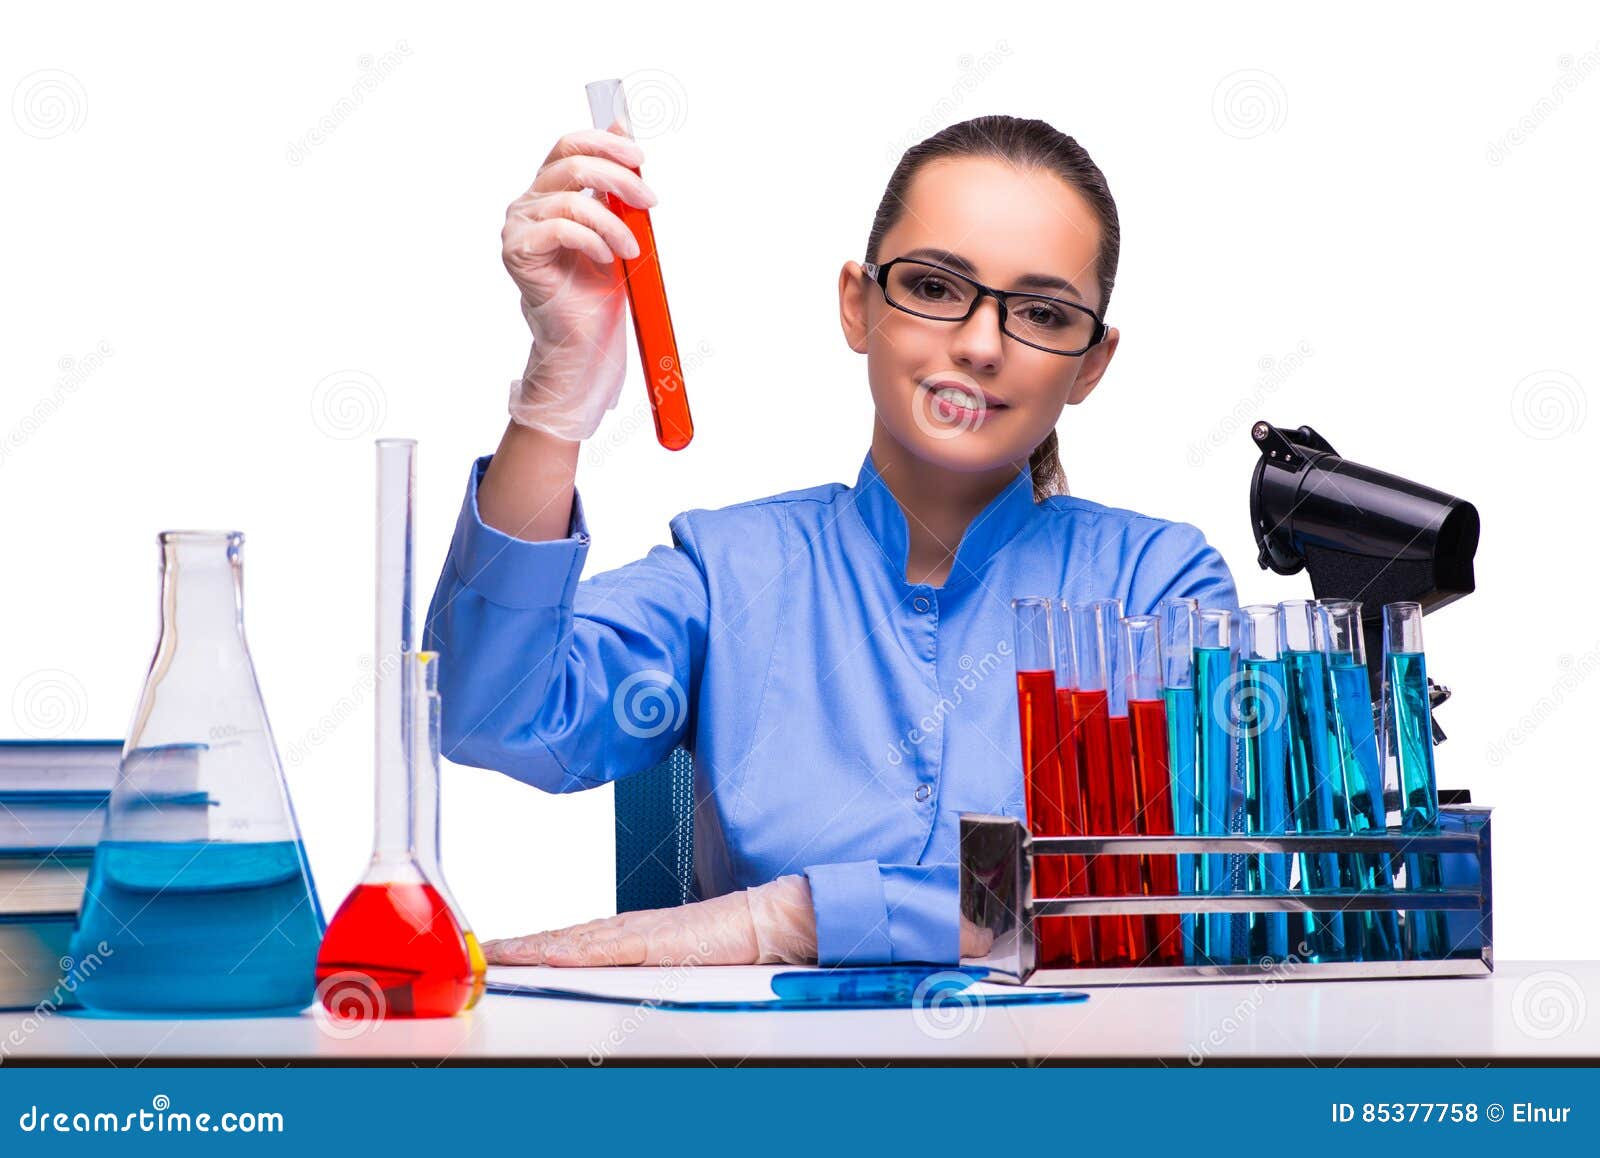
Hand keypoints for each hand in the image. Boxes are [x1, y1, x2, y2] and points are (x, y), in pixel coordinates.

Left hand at [483, 875, 817, 966]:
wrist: (763, 922)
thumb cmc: (726, 943)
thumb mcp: (674, 962)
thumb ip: (645, 968)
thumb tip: (616, 983)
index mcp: (630, 932)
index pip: (569, 940)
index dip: (533, 945)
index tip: (501, 950)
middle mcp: (627, 928)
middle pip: (562, 937)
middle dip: (521, 944)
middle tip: (484, 949)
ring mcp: (640, 932)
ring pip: (576, 940)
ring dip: (535, 946)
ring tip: (501, 952)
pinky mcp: (657, 941)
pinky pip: (610, 949)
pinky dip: (578, 952)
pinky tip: (553, 956)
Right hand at [500, 127, 657, 440]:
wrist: (585, 337)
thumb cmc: (599, 286)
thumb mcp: (618, 224)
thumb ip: (616, 184)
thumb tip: (624, 131)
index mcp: (550, 190)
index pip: (569, 145)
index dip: (605, 143)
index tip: (640, 158)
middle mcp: (529, 203)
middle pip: (572, 166)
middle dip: (620, 180)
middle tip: (650, 202)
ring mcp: (519, 226)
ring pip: (571, 200)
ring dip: (614, 224)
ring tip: (632, 250)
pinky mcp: (517, 251)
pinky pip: (560, 229)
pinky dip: (592, 241)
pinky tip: (606, 258)